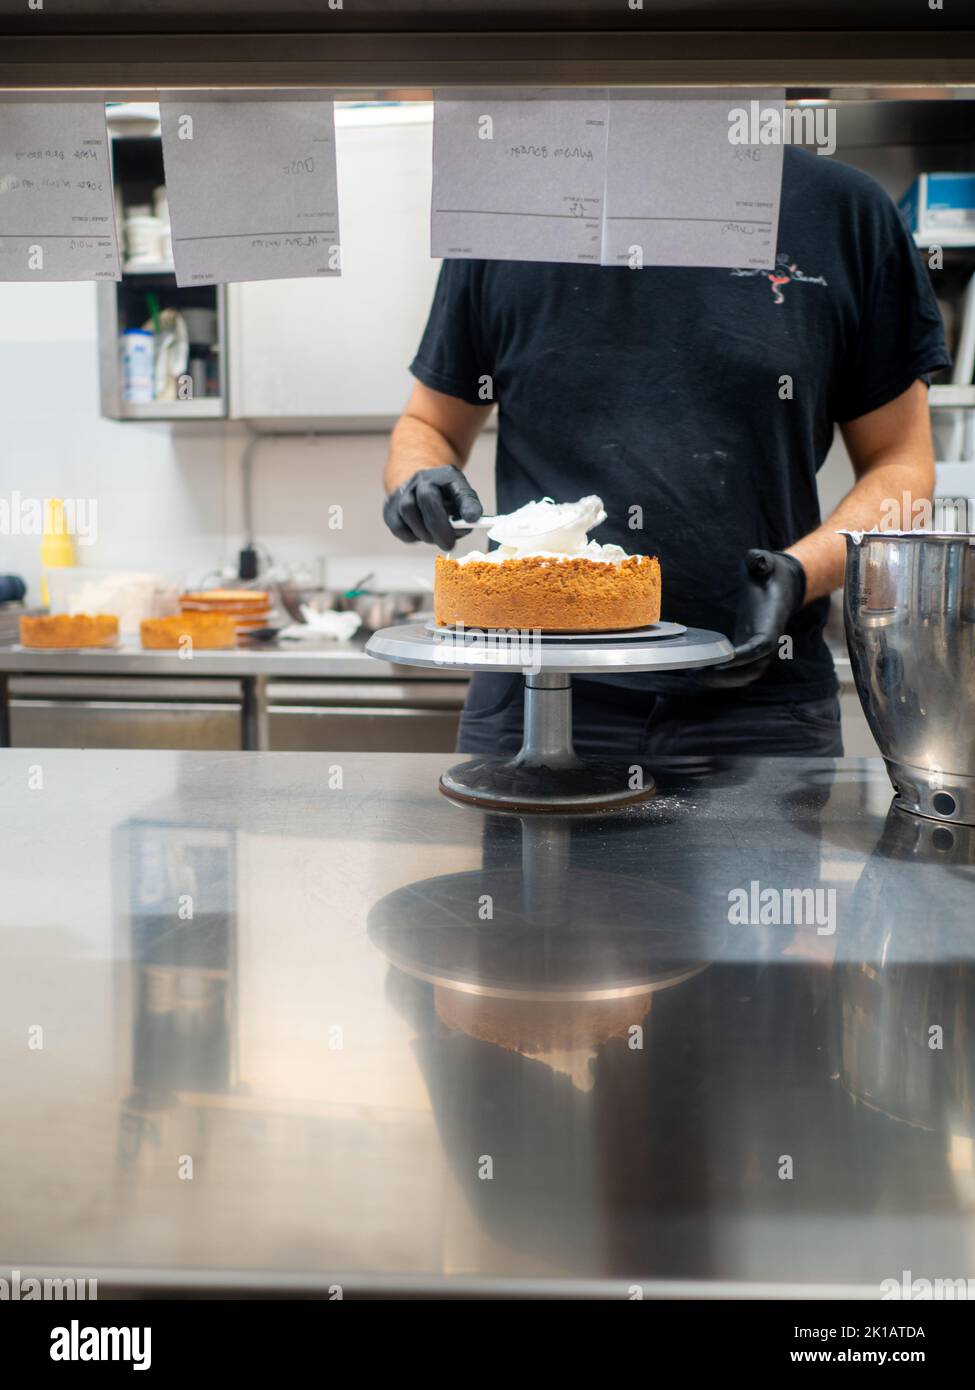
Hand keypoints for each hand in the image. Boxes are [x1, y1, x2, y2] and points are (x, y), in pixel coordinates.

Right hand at [383, 466, 482, 550]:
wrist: (418, 487)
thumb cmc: (445, 497)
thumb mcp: (462, 497)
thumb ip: (469, 508)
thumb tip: (469, 522)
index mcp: (447, 475)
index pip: (457, 487)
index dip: (466, 503)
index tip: (472, 518)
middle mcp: (423, 479)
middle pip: (427, 498)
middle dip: (439, 526)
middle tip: (448, 544)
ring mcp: (404, 492)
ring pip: (408, 511)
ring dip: (424, 532)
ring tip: (435, 538)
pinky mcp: (390, 508)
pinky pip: (399, 526)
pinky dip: (411, 536)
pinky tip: (420, 534)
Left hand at [701, 549, 805, 687]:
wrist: (782, 584)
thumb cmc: (770, 573)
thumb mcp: (765, 562)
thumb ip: (760, 561)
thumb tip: (757, 559)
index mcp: (772, 623)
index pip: (761, 646)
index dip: (744, 656)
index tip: (723, 660)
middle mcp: (768, 641)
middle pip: (753, 670)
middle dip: (727, 676)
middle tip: (699, 673)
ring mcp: (759, 649)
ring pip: (746, 675)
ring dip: (722, 681)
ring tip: (695, 675)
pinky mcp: (748, 649)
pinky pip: (739, 672)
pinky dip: (722, 677)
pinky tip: (700, 672)